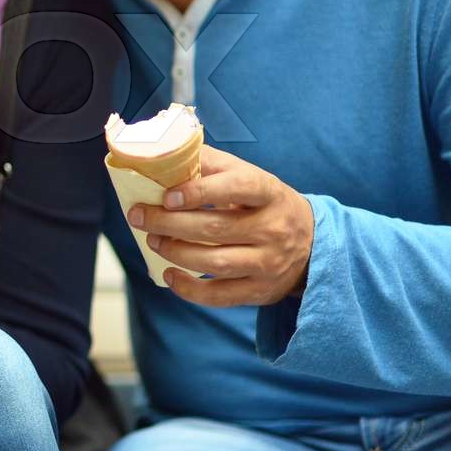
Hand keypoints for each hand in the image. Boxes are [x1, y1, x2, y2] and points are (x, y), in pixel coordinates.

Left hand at [128, 145, 314, 306]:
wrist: (311, 242)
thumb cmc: (263, 202)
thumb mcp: (247, 175)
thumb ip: (210, 164)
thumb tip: (162, 155)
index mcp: (269, 193)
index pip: (238, 188)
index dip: (199, 191)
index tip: (167, 196)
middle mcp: (272, 229)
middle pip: (216, 228)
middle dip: (169, 223)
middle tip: (139, 217)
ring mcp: (268, 263)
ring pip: (216, 262)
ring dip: (176, 252)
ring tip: (153, 241)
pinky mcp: (260, 290)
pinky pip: (221, 295)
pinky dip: (190, 289)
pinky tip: (170, 274)